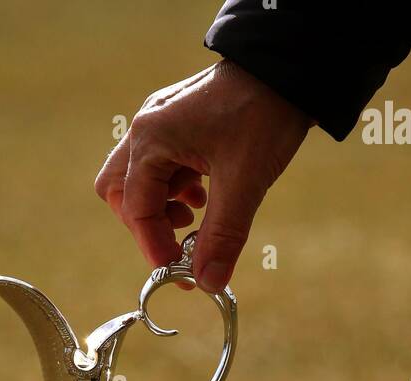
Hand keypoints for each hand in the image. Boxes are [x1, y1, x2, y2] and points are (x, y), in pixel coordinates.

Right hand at [95, 59, 311, 292]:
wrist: (290, 68)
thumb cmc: (264, 113)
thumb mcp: (245, 182)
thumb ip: (223, 236)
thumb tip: (208, 282)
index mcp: (153, 138)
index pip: (136, 208)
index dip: (155, 246)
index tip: (179, 273)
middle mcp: (147, 128)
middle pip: (120, 192)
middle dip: (146, 225)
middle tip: (179, 242)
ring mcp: (160, 122)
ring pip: (138, 179)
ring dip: (161, 207)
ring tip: (196, 215)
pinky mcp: (178, 123)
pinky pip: (160, 165)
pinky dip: (174, 190)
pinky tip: (204, 195)